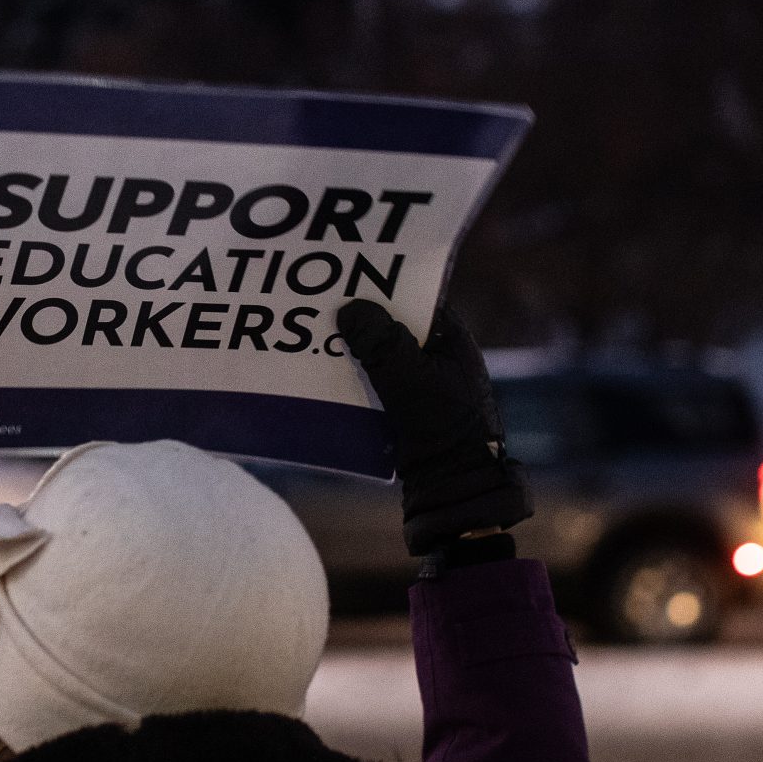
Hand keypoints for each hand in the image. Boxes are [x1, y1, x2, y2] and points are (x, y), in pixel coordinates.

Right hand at [335, 298, 531, 554]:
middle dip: (359, 314)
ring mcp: (419, 385)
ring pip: (378, 353)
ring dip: (349, 347)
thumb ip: (383, 344)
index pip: (416, 295)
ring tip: (310, 335)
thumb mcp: (412, 383)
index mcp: (451, 341)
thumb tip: (350, 310)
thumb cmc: (443, 433)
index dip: (384, 280)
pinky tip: (319, 373)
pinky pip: (371, 382)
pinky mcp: (402, 411)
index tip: (348, 269)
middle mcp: (437, 358)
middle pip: (392, 323)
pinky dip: (349, 376)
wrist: (452, 492)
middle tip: (319, 300)